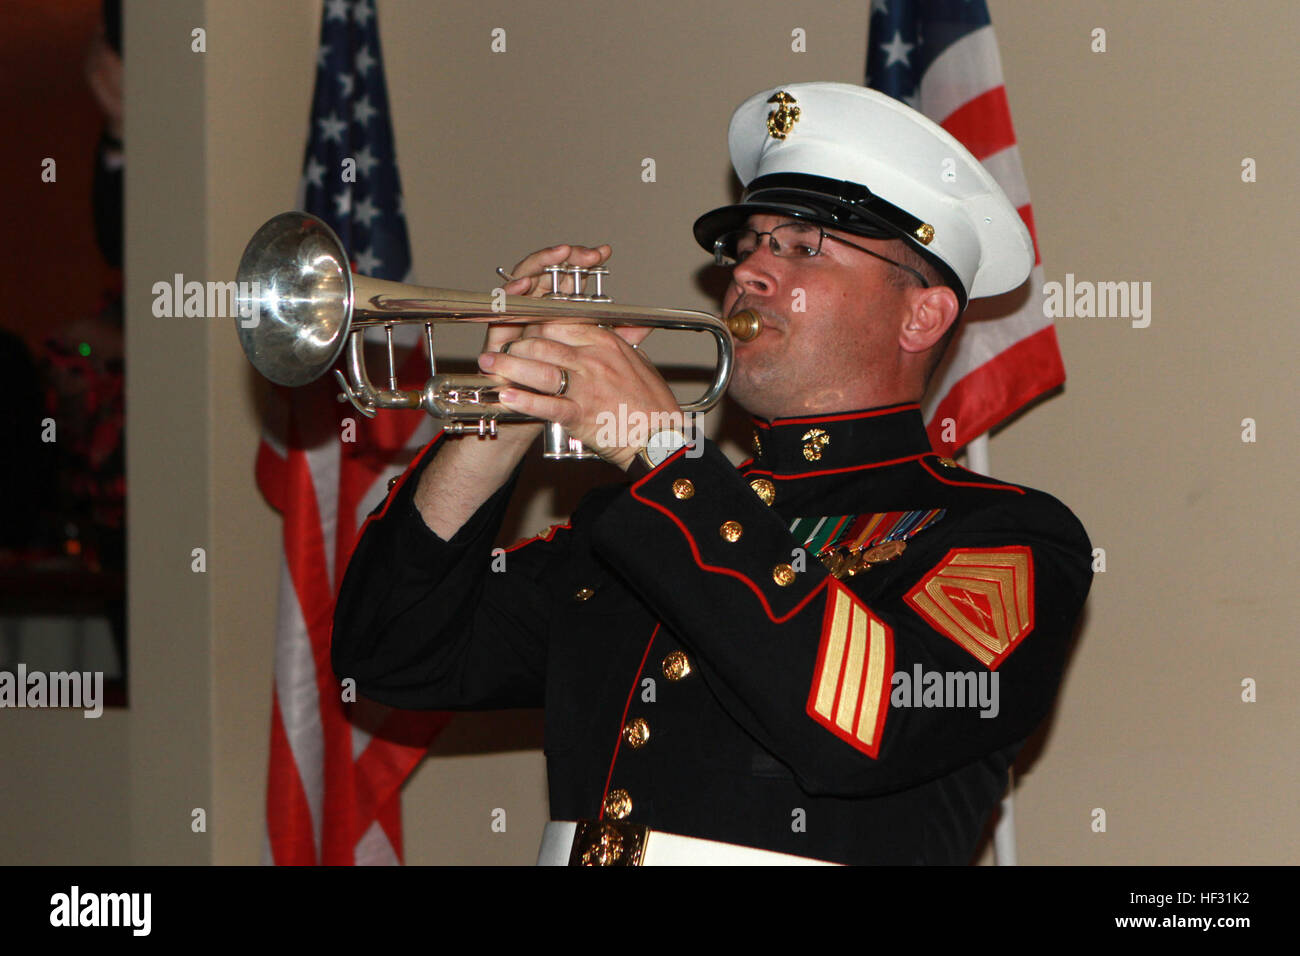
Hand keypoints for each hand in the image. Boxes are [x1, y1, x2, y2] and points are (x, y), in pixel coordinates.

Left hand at [479, 319, 682, 471]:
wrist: (662, 440)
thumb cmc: (653, 405)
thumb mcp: (639, 363)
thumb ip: (621, 343)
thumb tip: (613, 330)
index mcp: (606, 343)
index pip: (560, 323)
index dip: (535, 325)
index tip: (522, 331)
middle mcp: (593, 360)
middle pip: (543, 342)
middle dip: (516, 345)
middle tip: (500, 350)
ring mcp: (586, 387)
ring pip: (539, 369)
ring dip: (509, 367)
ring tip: (489, 367)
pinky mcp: (580, 415)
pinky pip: (545, 404)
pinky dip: (522, 400)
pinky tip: (505, 396)